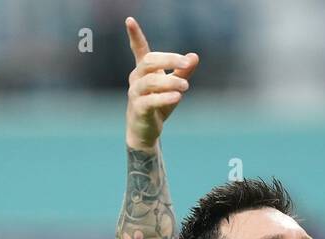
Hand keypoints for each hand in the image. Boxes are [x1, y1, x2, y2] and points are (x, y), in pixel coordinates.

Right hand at [124, 16, 198, 150]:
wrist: (146, 132)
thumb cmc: (158, 106)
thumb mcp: (173, 87)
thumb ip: (183, 71)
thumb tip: (194, 56)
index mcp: (143, 70)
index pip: (138, 49)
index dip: (134, 35)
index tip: (129, 20)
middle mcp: (136, 78)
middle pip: (149, 61)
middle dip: (169, 59)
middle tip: (187, 62)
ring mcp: (135, 94)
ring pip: (150, 81)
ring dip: (170, 81)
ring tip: (186, 86)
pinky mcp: (138, 109)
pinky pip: (150, 101)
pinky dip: (164, 98)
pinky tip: (177, 97)